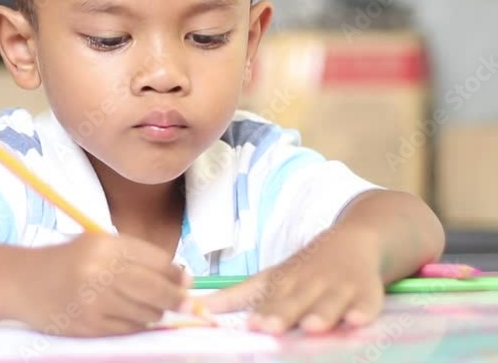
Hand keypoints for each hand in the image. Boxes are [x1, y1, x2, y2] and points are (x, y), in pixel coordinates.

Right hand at [12, 233, 190, 336]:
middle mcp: (99, 271)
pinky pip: (128, 329)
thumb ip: (135, 257)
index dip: (176, 273)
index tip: (185, 280)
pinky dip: (137, 325)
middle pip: (155, 288)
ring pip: (145, 313)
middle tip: (186, 303)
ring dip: (156, 313)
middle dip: (177, 298)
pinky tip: (133, 317)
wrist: (22, 282)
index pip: (155, 260)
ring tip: (152, 308)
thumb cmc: (66, 261)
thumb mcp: (97, 245)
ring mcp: (94, 301)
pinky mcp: (88, 325)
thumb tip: (180, 277)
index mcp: (104, 245)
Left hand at [200, 228, 384, 334]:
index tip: (251, 325)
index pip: (270, 298)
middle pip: (296, 301)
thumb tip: (198, 307)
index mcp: (285, 282)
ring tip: (312, 327)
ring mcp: (340, 286)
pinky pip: (368, 302)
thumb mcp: (271, 278)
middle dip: (283, 313)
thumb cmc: (305, 269)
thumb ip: (236, 297)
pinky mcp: (368, 291)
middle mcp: (310, 283)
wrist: (355, 239)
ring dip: (322, 313)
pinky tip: (357, 321)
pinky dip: (364, 311)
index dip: (262, 311)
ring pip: (330, 302)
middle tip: (270, 327)